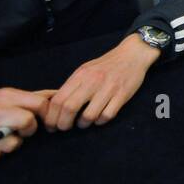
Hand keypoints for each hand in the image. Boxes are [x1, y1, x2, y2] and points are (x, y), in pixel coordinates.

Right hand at [0, 87, 54, 160]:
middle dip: (29, 129)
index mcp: (7, 96)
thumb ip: (31, 96)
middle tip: (22, 130)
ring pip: (15, 143)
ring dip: (13, 144)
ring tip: (3, 138)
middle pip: (29, 122)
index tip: (43, 120)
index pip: (39, 103)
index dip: (47, 114)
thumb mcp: (4, 95)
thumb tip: (57, 94)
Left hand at [44, 34, 160, 131]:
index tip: (51, 125)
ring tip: (83, 123)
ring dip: (83, 124)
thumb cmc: (106, 65)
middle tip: (64, 128)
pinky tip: (99, 119)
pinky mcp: (122, 95)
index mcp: (80, 75)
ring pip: (88, 115)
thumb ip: (72, 85)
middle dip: (63, 124)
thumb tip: (56, 105)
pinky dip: (100, 122)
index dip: (51, 116)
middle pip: (69, 108)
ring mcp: (108, 88)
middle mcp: (92, 81)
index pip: (58, 99)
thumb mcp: (85, 70)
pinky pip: (107, 115)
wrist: (132, 55)